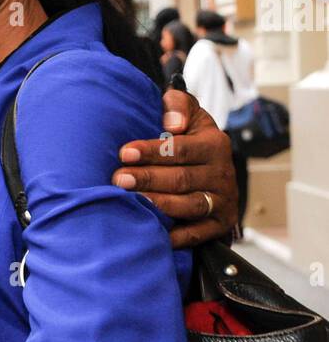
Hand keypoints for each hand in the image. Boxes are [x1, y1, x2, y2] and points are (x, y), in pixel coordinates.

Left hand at [112, 87, 238, 249]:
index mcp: (214, 144)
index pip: (181, 148)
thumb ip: (178, 105)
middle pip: (182, 178)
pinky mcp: (220, 224)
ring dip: (159, 204)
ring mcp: (223, 200)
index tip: (124, 152)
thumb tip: (172, 123)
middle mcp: (222, 173)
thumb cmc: (192, 139)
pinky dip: (177, 236)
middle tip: (118, 179)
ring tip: (132, 201)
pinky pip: (198, 233)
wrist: (216, 171)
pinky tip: (154, 232)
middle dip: (148, 179)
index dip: (152, 150)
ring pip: (189, 205)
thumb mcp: (191, 115)